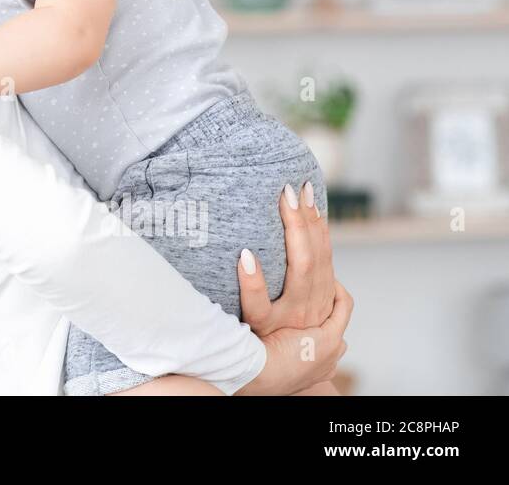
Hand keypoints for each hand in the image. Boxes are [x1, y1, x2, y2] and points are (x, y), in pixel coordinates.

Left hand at [234, 182, 351, 394]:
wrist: (270, 381)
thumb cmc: (276, 340)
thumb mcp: (291, 308)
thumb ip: (294, 278)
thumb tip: (280, 237)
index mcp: (318, 297)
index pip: (322, 252)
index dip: (317, 221)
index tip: (309, 188)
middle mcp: (312, 305)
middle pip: (315, 255)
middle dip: (306, 218)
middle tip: (294, 186)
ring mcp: (294, 319)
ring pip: (302, 271)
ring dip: (292, 233)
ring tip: (281, 202)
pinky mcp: (268, 332)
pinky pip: (260, 306)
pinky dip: (253, 281)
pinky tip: (245, 256)